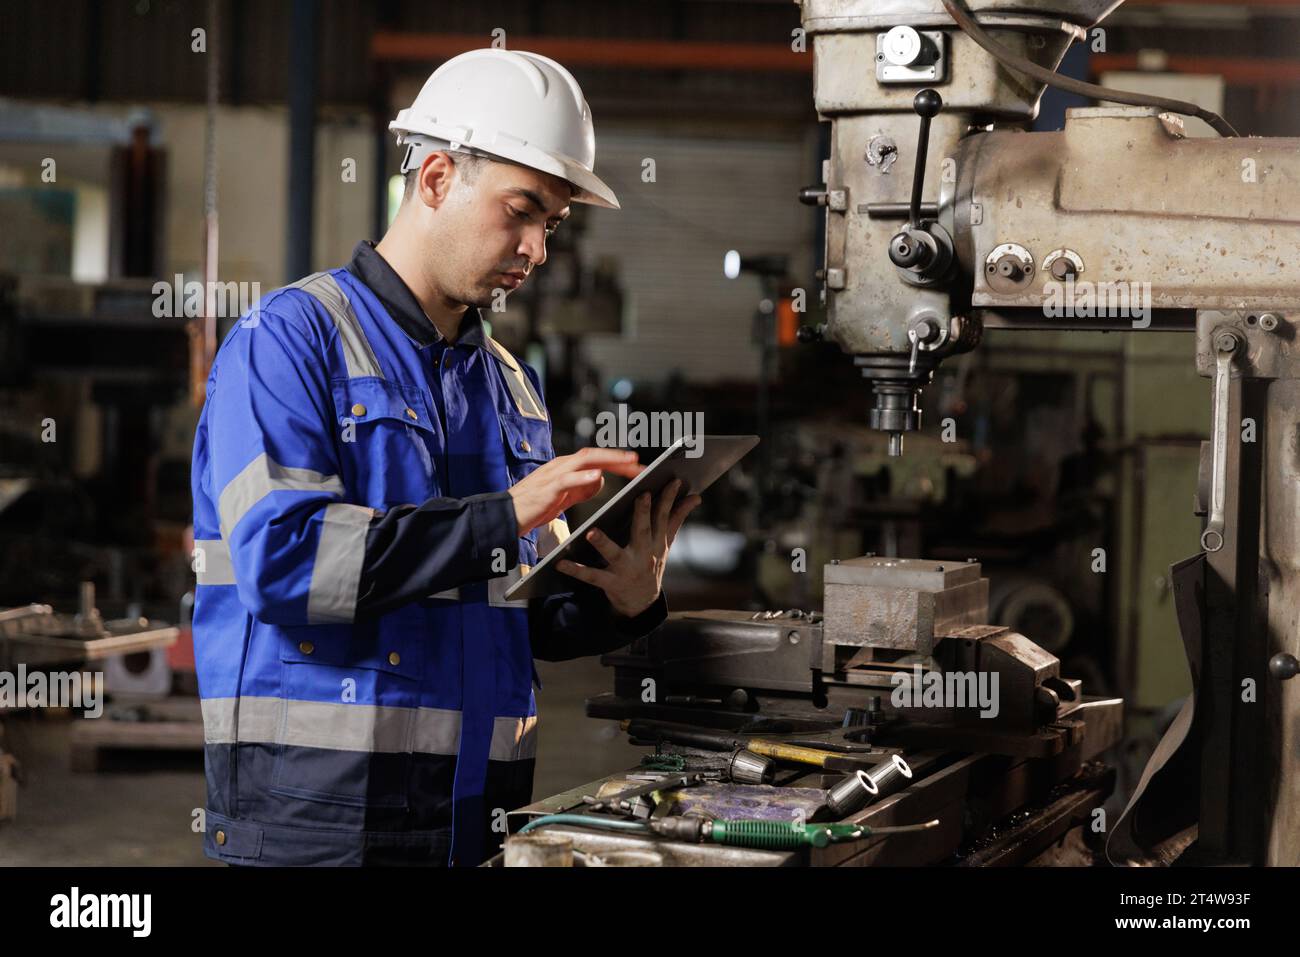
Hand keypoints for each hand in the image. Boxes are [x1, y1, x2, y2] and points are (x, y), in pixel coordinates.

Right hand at [508, 447, 643, 536]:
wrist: (507, 515)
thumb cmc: (533, 506)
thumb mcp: (564, 496)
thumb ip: (582, 488)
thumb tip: (601, 480)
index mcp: (566, 468)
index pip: (596, 460)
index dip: (618, 461)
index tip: (638, 466)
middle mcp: (562, 465)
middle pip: (595, 455)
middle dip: (619, 458)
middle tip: (640, 463)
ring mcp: (554, 475)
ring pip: (585, 460)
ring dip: (608, 460)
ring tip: (628, 462)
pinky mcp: (547, 488)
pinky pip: (567, 479)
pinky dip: (583, 476)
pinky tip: (598, 476)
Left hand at [557, 479, 701, 616]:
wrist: (642, 604)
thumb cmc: (652, 565)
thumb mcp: (666, 544)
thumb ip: (678, 519)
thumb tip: (696, 497)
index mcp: (657, 543)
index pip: (664, 517)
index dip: (669, 499)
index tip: (671, 481)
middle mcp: (644, 555)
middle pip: (644, 531)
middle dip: (643, 514)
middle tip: (641, 495)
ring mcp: (627, 570)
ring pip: (615, 554)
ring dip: (603, 543)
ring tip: (591, 531)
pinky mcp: (611, 583)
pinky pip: (592, 576)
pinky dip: (576, 570)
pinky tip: (561, 563)